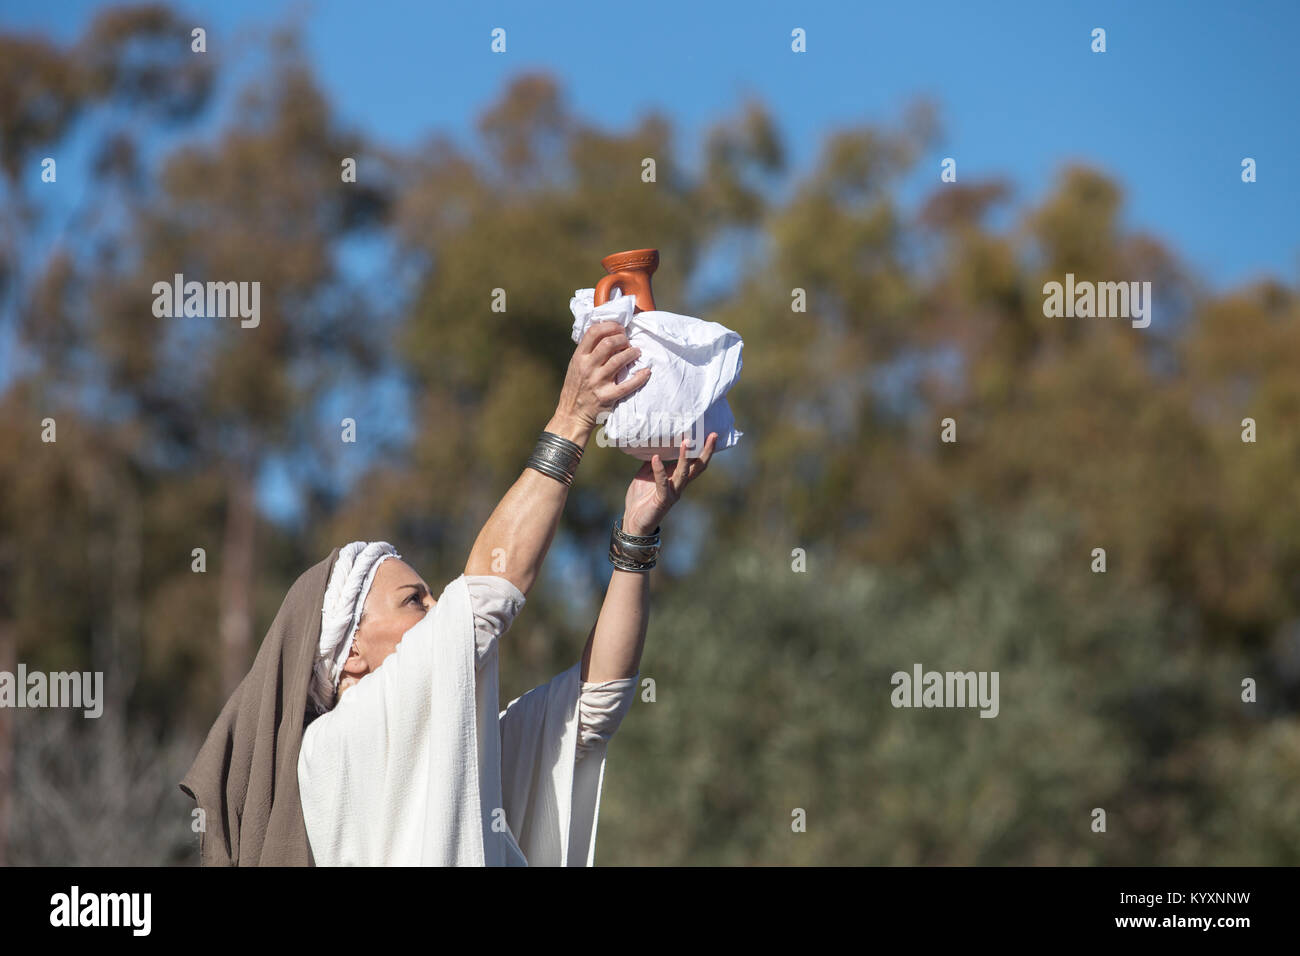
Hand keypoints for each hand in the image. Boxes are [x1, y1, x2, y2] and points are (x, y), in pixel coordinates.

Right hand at [550, 320, 650, 442]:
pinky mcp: (607, 397)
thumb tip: (608, 333)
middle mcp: (587, 367)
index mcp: (579, 357)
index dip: (610, 326)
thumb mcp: (576, 365)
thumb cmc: (577, 387)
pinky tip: (646, 371)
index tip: (619, 328)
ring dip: (632, 353)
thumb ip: (588, 351)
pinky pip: (627, 385)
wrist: (572, 414)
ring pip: (618, 360)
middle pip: (608, 343)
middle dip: (623, 339)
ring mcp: (597, 382)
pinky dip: (639, 377)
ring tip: (637, 352)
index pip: (594, 332)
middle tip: (628, 342)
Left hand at [622, 433, 718, 535]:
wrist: (633, 521)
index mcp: (677, 478)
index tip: (710, 433)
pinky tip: (656, 458)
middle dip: (706, 451)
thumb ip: (652, 463)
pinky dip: (659, 470)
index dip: (703, 449)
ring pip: (684, 473)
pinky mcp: (662, 500)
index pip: (695, 462)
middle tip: (712, 435)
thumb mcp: (645, 474)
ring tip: (686, 442)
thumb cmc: (641, 498)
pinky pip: (662, 483)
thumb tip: (653, 445)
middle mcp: (679, 485)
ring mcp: (673, 493)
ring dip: (685, 457)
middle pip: (697, 467)